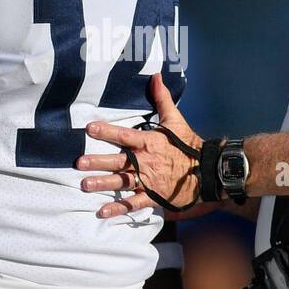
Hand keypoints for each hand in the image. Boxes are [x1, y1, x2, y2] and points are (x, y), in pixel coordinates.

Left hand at [78, 72, 203, 217]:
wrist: (208, 170)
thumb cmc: (189, 144)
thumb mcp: (175, 120)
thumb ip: (162, 98)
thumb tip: (156, 76)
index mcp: (148, 142)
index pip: (123, 135)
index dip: (106, 131)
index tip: (89, 128)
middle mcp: (145, 162)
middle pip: (117, 161)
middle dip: (98, 162)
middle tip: (79, 162)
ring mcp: (148, 181)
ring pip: (122, 182)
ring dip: (103, 184)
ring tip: (85, 184)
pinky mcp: (153, 196)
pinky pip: (133, 203)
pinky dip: (118, 209)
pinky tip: (101, 212)